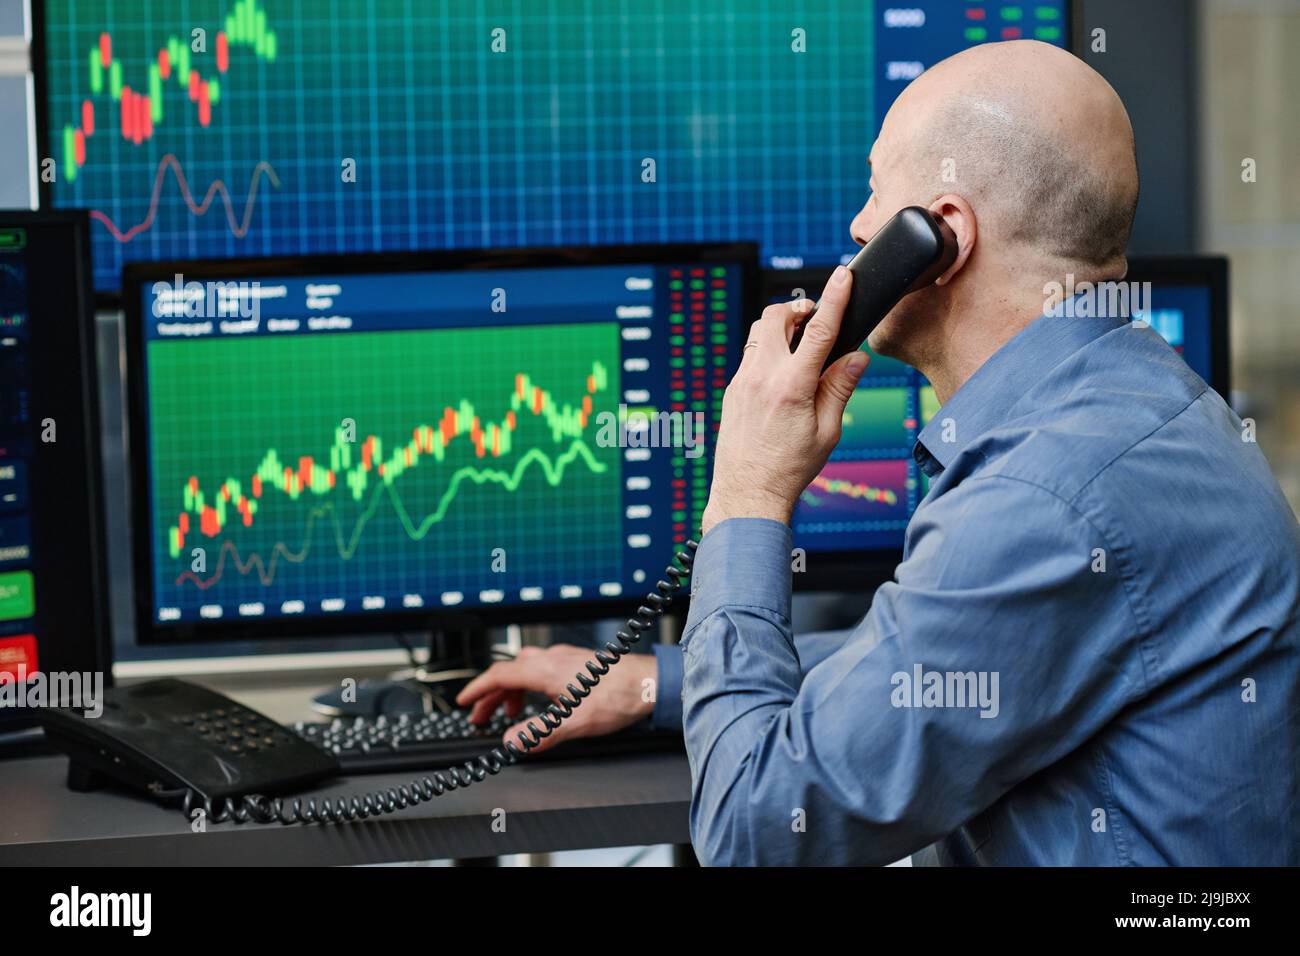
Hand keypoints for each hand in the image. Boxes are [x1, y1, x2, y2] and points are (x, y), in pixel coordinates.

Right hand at [455, 644, 658, 752]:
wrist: (649, 682)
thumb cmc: (620, 696)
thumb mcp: (576, 722)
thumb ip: (541, 733)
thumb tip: (513, 741)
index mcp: (546, 670)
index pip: (499, 675)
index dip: (477, 689)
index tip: (463, 701)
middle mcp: (553, 659)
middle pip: (510, 673)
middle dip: (491, 695)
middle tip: (481, 717)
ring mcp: (566, 659)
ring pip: (526, 670)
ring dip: (512, 691)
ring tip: (511, 713)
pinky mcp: (578, 663)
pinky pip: (543, 670)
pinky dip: (531, 686)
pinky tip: (541, 701)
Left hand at [702, 265, 869, 535]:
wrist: (747, 493)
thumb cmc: (790, 468)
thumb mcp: (826, 431)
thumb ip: (840, 388)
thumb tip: (855, 356)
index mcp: (792, 386)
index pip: (819, 330)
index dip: (834, 297)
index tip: (842, 274)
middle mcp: (762, 377)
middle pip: (775, 316)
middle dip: (797, 308)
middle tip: (816, 318)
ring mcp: (741, 381)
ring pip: (757, 332)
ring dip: (780, 328)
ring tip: (800, 345)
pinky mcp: (731, 390)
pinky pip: (749, 355)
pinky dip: (767, 351)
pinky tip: (782, 373)